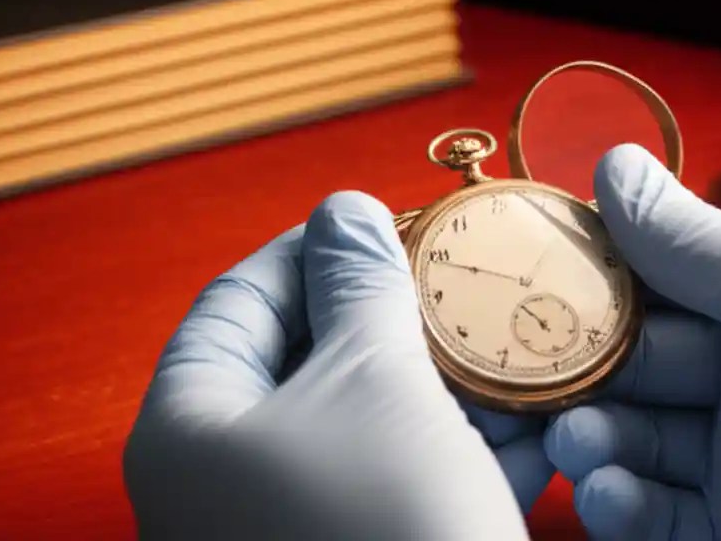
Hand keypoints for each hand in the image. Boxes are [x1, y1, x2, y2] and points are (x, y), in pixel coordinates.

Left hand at [123, 192, 553, 539]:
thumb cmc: (385, 530)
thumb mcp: (374, 384)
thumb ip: (357, 285)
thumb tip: (342, 211)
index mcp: (190, 427)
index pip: (238, 296)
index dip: (316, 247)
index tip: (389, 221)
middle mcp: (224, 480)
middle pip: (304, 358)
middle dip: (393, 314)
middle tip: (459, 279)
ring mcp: (287, 527)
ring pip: (366, 422)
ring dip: (441, 380)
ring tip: (507, 340)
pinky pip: (399, 481)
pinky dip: (458, 448)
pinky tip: (531, 423)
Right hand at [545, 145, 720, 539]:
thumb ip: (705, 246)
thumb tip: (614, 167)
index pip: (661, 271)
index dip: (592, 273)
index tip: (523, 278)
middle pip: (634, 359)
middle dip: (578, 368)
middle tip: (524, 379)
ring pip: (635, 436)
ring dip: (591, 438)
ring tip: (573, 445)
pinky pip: (658, 510)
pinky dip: (622, 503)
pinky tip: (607, 496)